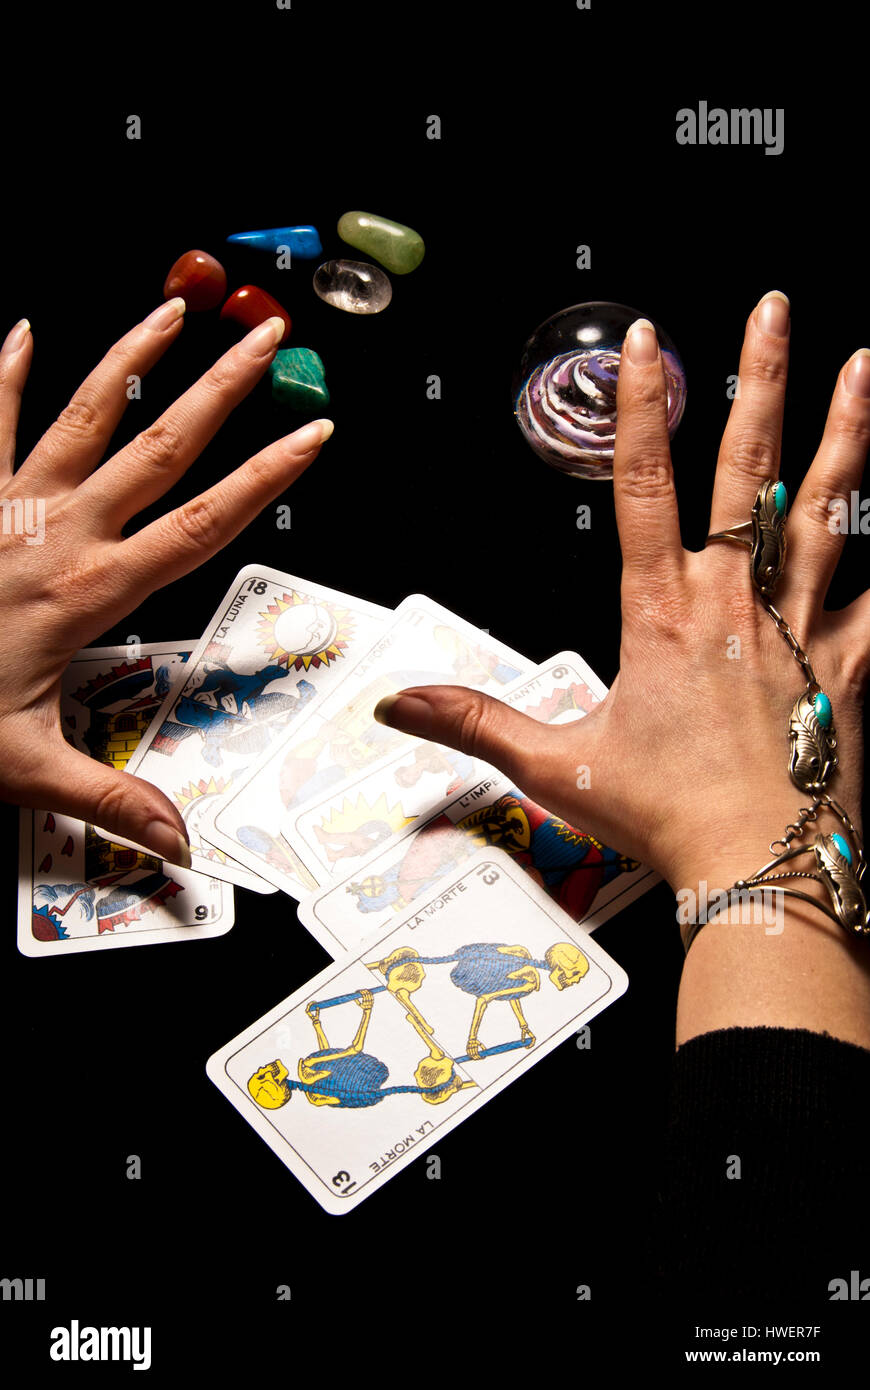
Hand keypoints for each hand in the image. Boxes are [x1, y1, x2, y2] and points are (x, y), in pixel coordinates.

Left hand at [0, 302, 331, 863]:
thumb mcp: (27, 770)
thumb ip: (112, 803)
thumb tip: (180, 845)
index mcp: (88, 592)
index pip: (200, 526)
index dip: (264, 479)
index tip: (312, 436)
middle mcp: (57, 534)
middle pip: (160, 448)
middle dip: (222, 389)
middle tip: (266, 337)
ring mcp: (9, 505)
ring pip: (84, 415)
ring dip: (132, 359)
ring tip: (173, 306)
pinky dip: (6, 377)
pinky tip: (20, 331)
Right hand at [375, 293, 869, 907]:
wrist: (763, 866)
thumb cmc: (668, 818)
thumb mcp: (557, 768)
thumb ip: (475, 724)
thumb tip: (397, 705)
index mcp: (662, 616)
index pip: (643, 489)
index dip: (639, 410)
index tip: (645, 344)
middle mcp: (735, 603)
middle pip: (748, 472)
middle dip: (758, 381)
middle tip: (773, 310)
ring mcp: (800, 626)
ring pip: (827, 509)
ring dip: (843, 433)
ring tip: (860, 365)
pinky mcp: (849, 662)